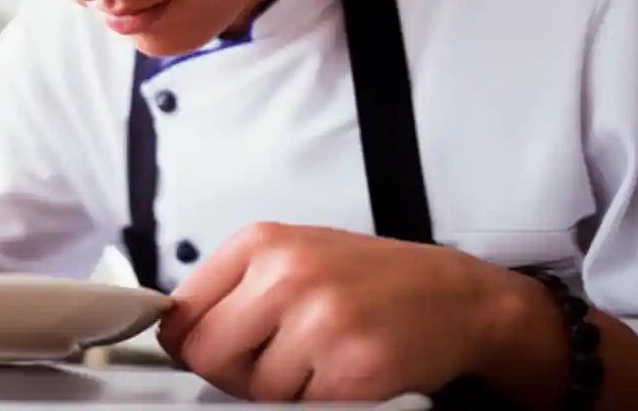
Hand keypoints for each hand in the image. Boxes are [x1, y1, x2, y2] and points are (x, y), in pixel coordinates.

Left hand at [156, 223, 530, 402]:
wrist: (459, 296)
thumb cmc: (373, 279)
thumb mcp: (294, 257)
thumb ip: (235, 289)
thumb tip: (178, 335)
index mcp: (261, 242)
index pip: (183, 313)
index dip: (194, 344)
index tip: (214, 350)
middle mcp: (286, 273)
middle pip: (208, 354)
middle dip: (234, 373)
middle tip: (274, 362)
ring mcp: (320, 318)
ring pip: (255, 389)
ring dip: (283, 390)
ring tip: (322, 359)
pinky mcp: (352, 366)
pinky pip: (302, 407)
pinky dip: (320, 401)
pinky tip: (345, 371)